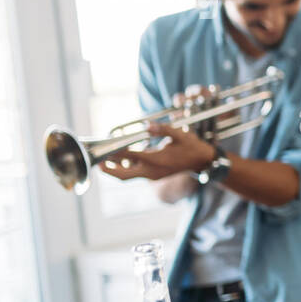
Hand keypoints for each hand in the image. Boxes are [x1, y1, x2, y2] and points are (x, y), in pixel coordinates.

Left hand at [99, 84, 217, 180]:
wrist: (202, 161)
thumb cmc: (191, 147)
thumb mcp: (180, 135)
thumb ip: (162, 129)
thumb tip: (147, 125)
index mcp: (156, 160)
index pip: (129, 156)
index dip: (115, 151)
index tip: (105, 146)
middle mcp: (151, 171)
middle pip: (123, 176)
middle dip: (108, 170)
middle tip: (98, 161)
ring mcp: (152, 175)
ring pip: (127, 176)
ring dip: (114, 170)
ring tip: (105, 159)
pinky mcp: (153, 176)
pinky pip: (134, 174)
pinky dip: (124, 168)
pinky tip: (120, 160)